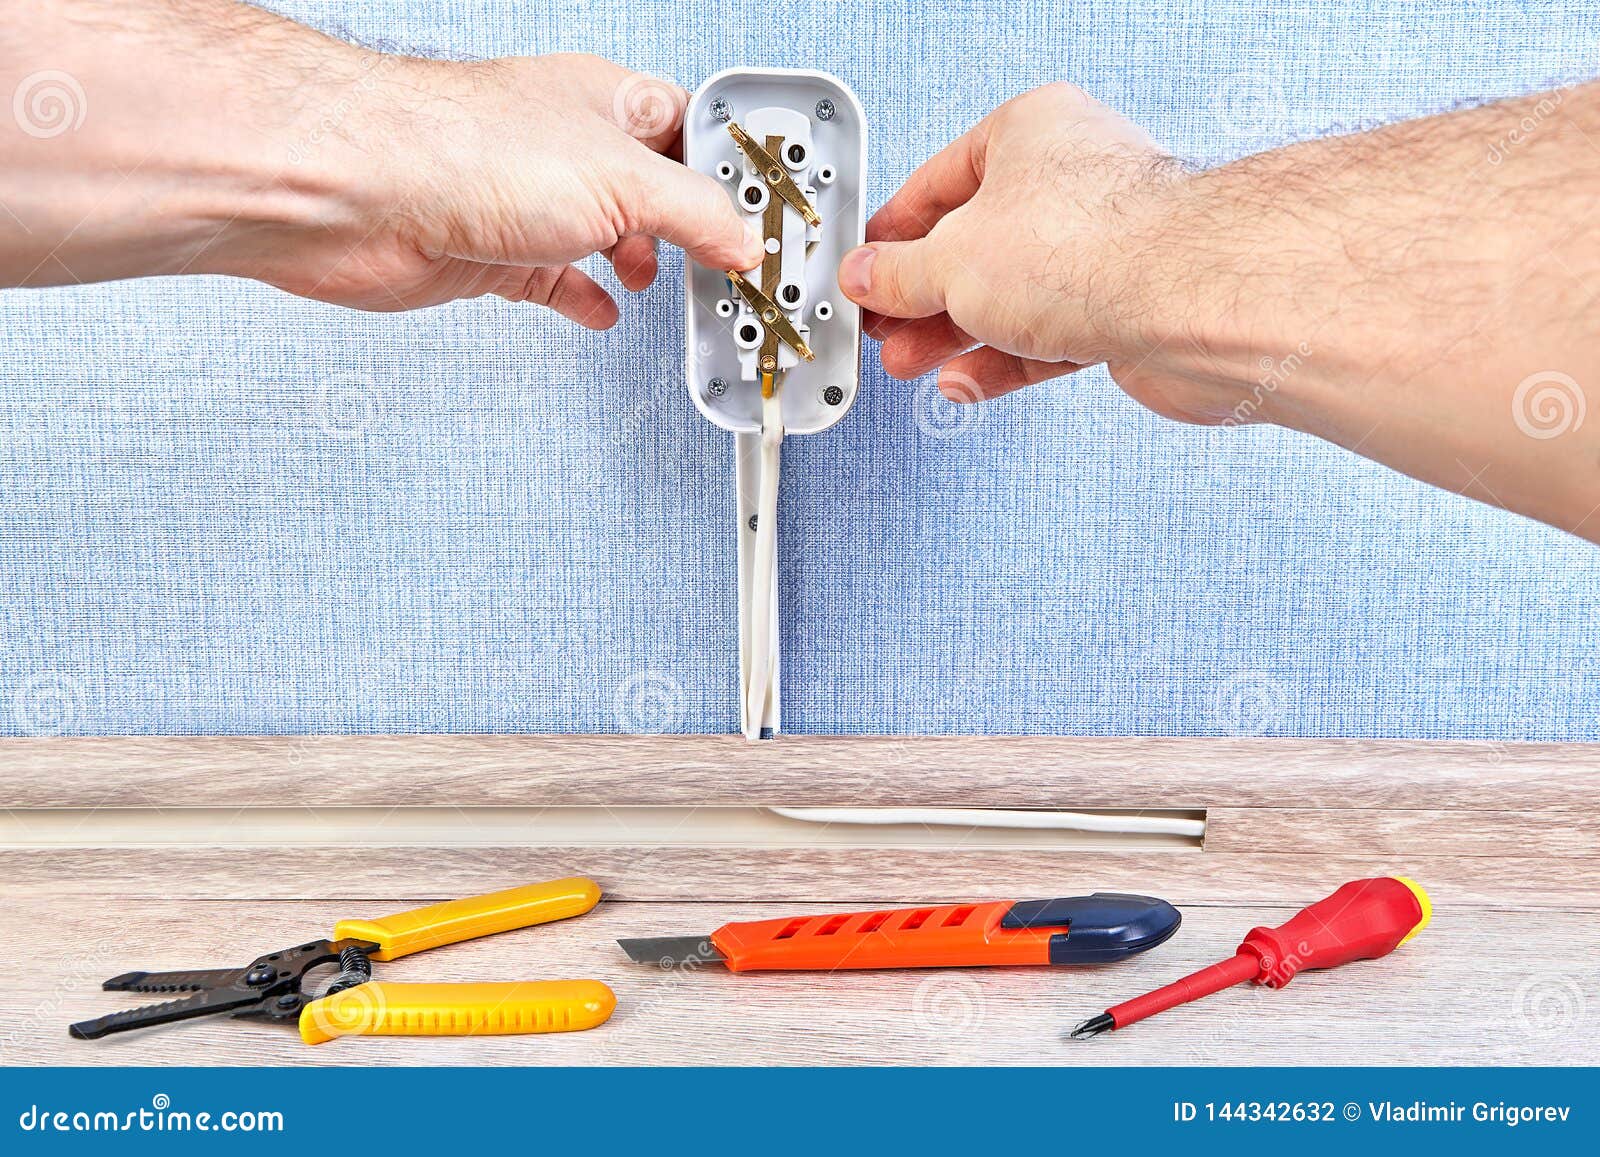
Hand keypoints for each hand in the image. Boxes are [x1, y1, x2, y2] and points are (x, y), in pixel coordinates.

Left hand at [241, 52, 762, 322]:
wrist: (358, 196)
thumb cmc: (464, 152)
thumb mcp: (622, 181)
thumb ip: (695, 214)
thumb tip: (743, 240)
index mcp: (607, 101)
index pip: (692, 128)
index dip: (732, 171)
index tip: (766, 214)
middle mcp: (567, 146)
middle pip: (651, 186)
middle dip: (691, 227)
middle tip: (727, 262)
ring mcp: (529, 201)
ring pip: (605, 234)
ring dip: (640, 261)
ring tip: (674, 285)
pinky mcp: (493, 252)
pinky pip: (554, 279)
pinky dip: (584, 296)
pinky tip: (603, 311)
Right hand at [846, 80, 1599, 539]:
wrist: (1192, 306)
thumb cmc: (1096, 249)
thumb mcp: (952, 262)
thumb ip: (898, 275)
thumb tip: (867, 278)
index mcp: (1031, 134)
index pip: (939, 182)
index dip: (893, 234)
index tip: (864, 270)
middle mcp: (1072, 184)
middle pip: (975, 245)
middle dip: (922, 296)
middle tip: (885, 326)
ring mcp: (1102, 250)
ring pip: (1011, 296)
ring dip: (957, 335)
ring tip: (914, 362)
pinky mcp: (1125, 310)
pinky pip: (1047, 338)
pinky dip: (1005, 363)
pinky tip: (969, 382)